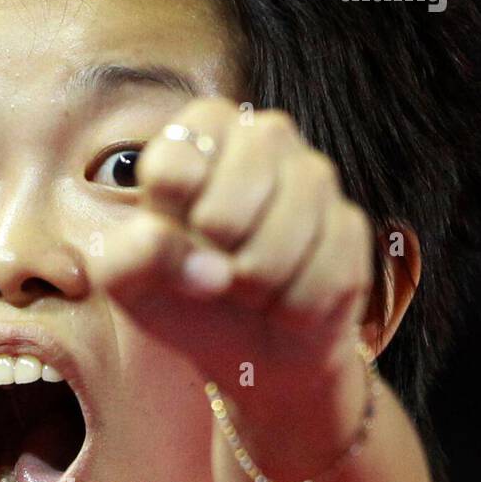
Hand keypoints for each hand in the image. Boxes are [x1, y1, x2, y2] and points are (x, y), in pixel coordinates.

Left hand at [90, 98, 375, 388]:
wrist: (248, 349)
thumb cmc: (182, 298)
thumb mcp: (130, 281)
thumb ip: (132, 257)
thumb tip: (202, 263)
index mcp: (201, 132)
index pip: (175, 165)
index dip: (171, 220)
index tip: (175, 231)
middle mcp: (264, 138)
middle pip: (228, 210)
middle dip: (215, 261)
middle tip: (215, 267)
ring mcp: (315, 177)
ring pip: (282, 243)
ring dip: (255, 288)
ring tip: (249, 287)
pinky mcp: (350, 225)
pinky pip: (322, 276)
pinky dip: (293, 308)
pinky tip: (285, 300)